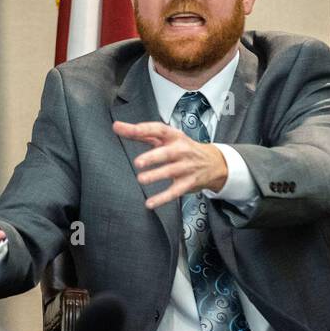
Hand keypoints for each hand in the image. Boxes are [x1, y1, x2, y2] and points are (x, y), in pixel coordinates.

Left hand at [111, 120, 227, 209]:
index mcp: (174, 136)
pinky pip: (174, 191)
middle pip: (167, 153)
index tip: (127, 130)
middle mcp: (181, 150)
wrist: (213, 162)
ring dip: (156, 176)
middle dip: (153, 157)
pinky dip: (162, 198)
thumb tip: (116, 126)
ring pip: (170, 172)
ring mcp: (185, 167)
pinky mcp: (188, 183)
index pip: (158, 130)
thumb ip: (141, 133)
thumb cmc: (182, 148)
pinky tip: (150, 203)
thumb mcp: (165, 138)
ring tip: (141, 179)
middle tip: (138, 162)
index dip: (143, 129)